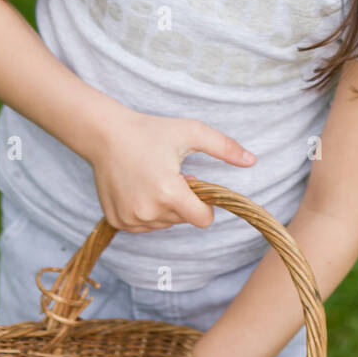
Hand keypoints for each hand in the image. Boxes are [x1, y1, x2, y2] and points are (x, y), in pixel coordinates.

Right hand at [90, 109, 256, 231]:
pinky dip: (146, 211)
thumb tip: (253, 161)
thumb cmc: (150, 131)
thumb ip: (224, 147)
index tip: (194, 184)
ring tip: (152, 178)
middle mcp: (148, 212)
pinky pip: (144, 225)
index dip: (205, 204)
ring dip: (165, 207)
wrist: (105, 134)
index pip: (203, 220)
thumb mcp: (191, 132)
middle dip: (183, 201)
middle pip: (183, 220)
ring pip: (164, 224)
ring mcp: (130, 219)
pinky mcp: (117, 221)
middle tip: (169, 173)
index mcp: (169, 193)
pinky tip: (138, 187)